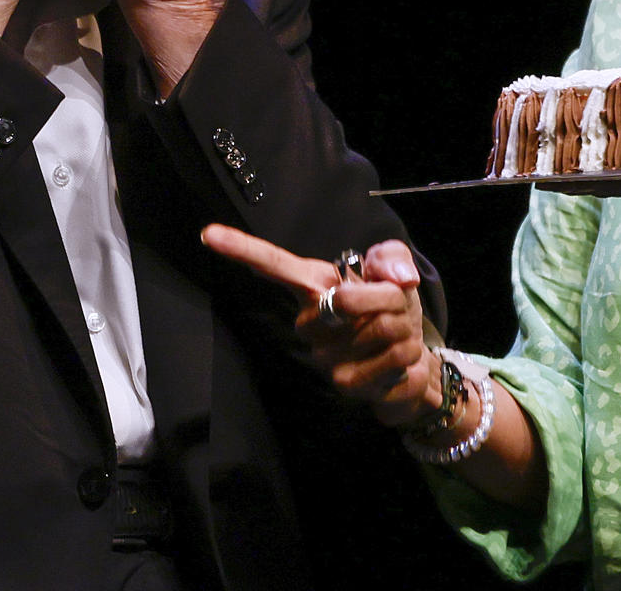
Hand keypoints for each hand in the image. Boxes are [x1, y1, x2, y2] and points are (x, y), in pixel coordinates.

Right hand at [200, 225, 440, 428]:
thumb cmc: (394, 311)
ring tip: (396, 338)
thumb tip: (397, 277)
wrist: (412, 361)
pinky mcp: (345, 385)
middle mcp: (309, 322)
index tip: (208, 234)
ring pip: (383, 329)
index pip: (273, 265)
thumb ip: (393, 259)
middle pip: (352, 300)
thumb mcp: (396, 272)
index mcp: (315, 286)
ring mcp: (323, 357)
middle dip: (392, 302)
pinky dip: (411, 359)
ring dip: (405, 331)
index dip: (241, 248)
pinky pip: (394, 359)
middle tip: (392, 312)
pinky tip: (399, 365)